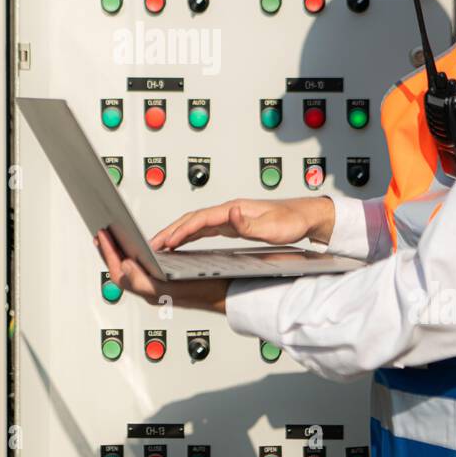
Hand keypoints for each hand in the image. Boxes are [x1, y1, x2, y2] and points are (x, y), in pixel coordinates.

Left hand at [95, 228, 229, 313]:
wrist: (229, 295)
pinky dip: (136, 255)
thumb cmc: (207, 291)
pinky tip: (137, 247)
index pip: (119, 272)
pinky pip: (144, 268)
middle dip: (110, 252)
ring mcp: (160, 286)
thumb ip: (144, 282)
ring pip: (132, 270)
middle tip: (101, 234)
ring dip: (120, 254)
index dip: (108, 253)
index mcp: (150, 291)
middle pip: (122, 271)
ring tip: (113, 239)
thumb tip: (123, 266)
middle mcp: (152, 290)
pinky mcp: (168, 281)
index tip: (102, 235)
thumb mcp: (173, 285)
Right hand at [149, 196, 334, 250]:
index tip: (166, 243)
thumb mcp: (274, 227)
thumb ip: (250, 222)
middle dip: (169, 232)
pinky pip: (202, 229)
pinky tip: (179, 245)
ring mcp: (228, 217)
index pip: (200, 220)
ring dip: (175, 234)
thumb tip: (230, 212)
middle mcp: (228, 211)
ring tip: (157, 247)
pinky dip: (187, 236)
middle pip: (190, 219)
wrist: (306, 216)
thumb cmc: (292, 221)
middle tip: (149, 245)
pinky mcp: (231, 224)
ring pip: (194, 224)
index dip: (181, 231)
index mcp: (234, 209)